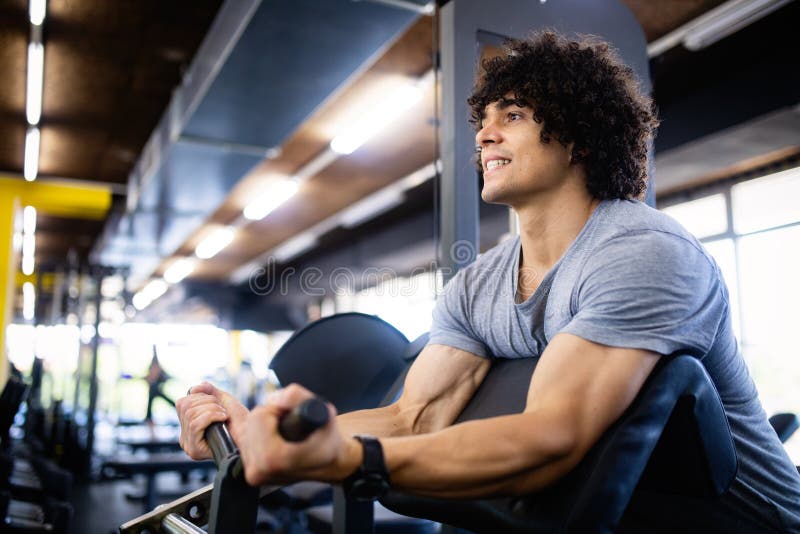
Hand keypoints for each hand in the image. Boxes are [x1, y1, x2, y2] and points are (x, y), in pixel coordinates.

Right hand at [176, 382, 248, 459]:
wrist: (251, 435)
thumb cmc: (239, 420)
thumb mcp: (221, 400)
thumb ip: (207, 391)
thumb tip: (193, 389)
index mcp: (188, 426)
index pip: (182, 404)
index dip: (200, 397)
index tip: (216, 401)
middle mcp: (185, 437)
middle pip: (185, 408)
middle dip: (207, 402)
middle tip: (221, 408)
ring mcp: (189, 445)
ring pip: (190, 415)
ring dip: (211, 409)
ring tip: (223, 414)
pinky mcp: (195, 450)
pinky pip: (195, 425)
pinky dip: (211, 416)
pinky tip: (223, 418)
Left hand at [240, 384, 359, 485]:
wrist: (329, 463)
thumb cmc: (328, 440)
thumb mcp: (323, 412)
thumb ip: (297, 398)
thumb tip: (274, 399)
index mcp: (272, 460)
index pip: (259, 416)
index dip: (278, 410)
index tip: (291, 414)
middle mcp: (258, 471)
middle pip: (250, 422)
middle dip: (270, 416)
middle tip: (290, 422)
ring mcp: (253, 474)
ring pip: (245, 429)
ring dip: (263, 424)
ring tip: (284, 431)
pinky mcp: (250, 473)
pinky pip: (242, 440)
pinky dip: (251, 429)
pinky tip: (259, 426)